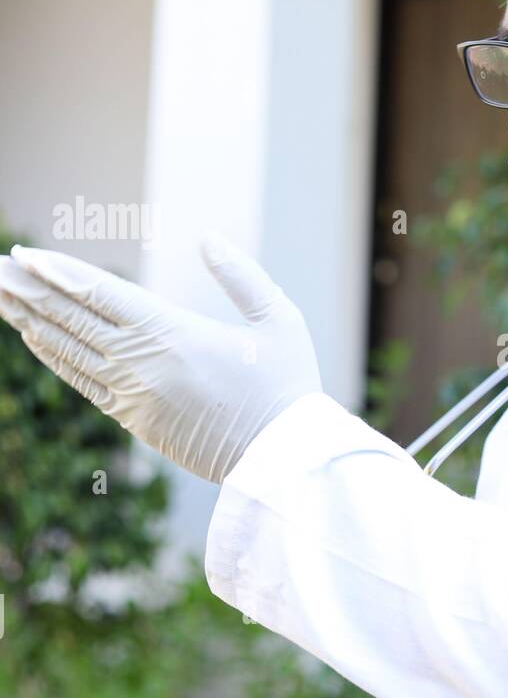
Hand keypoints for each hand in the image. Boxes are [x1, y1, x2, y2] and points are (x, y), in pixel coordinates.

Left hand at [0, 234, 321, 482]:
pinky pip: (82, 382)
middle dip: (29, 290)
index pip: (101, 295)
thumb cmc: (288, 386)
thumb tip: (207, 237)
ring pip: (69, 349)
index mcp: (175, 334)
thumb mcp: (279, 320)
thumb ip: (241, 275)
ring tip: (1, 296)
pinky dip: (54, 357)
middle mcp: (144, 364)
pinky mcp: (135, 421)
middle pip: (73, 319)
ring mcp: (134, 395)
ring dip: (31, 320)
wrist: (283, 459)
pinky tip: (34, 338)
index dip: (59, 274)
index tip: (24, 256)